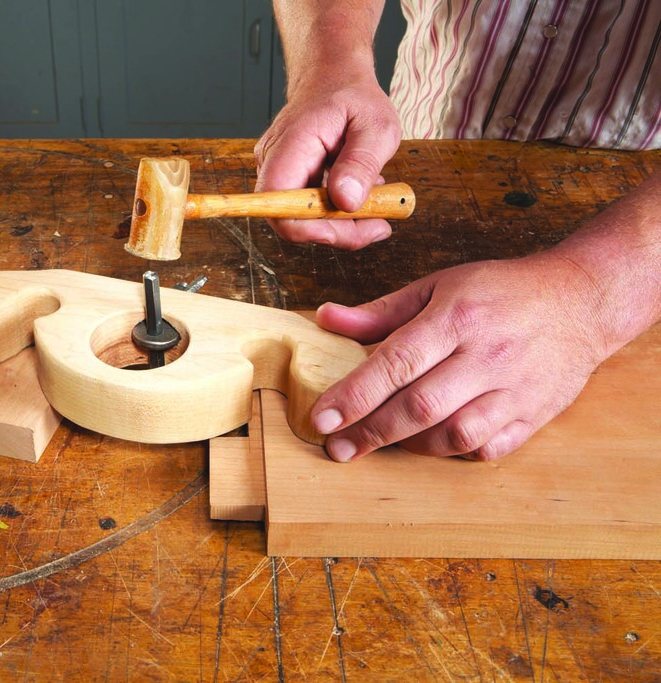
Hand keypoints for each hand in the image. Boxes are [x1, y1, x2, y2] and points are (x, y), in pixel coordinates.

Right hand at [254, 69, 400, 248]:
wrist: (332, 76)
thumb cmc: (354, 96)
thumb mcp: (375, 124)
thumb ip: (361, 162)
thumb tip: (346, 201)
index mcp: (291, 144)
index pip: (279, 203)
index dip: (310, 228)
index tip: (353, 229)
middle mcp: (273, 161)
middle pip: (291, 219)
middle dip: (337, 230)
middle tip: (381, 222)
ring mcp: (277, 172)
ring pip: (302, 219)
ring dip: (341, 221)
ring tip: (377, 198)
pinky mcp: (288, 180)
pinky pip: (307, 209)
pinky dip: (337, 210)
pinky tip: (360, 192)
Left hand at [311, 253, 608, 460]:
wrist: (582, 299)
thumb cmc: (500, 291)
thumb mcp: (439, 286)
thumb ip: (381, 311)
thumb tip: (325, 319)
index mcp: (457, 317)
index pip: (395, 363)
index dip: (354, 395)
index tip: (322, 419)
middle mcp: (487, 355)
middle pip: (421, 406)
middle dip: (371, 432)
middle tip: (337, 448)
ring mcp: (515, 388)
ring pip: (455, 434)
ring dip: (411, 445)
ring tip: (382, 442)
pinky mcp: (535, 414)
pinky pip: (489, 448)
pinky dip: (455, 452)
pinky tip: (432, 444)